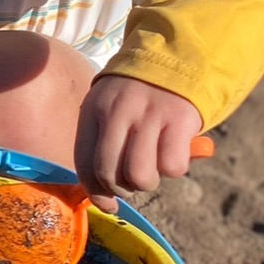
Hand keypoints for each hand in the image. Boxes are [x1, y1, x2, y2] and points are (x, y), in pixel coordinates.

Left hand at [75, 75, 203, 211]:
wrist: (177, 58)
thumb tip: (105, 201)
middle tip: (133, 182)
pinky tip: (173, 151)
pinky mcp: (179, 119)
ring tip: (153, 166)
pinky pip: (171, 166)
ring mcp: (149, 114)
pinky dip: (173, 168)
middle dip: (122, 189)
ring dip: (147, 182)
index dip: (94, 192)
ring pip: (139, 175)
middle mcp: (118, 111)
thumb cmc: (138, 96)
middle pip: (109, 173)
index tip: (108, 205)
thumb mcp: (111, 108)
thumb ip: (104, 145)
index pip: (84, 162)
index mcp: (94, 108)